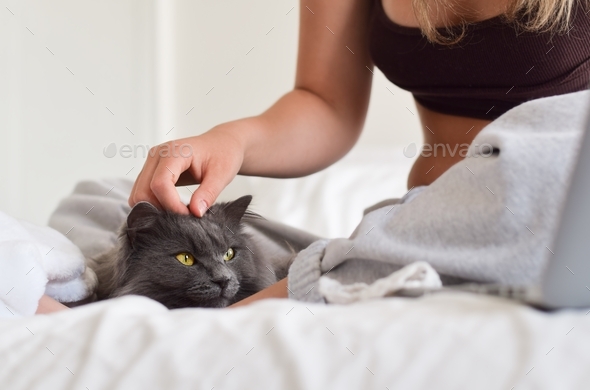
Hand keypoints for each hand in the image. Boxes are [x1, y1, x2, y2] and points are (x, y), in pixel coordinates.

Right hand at [129, 126, 244, 216]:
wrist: (222, 144)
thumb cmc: (223, 154)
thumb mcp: (222, 175)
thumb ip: (208, 193)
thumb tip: (196, 212)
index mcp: (174, 152)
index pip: (160, 184)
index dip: (171, 205)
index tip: (189, 215)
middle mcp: (157, 155)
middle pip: (144, 191)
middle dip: (161, 209)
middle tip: (183, 217)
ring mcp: (152, 163)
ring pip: (140, 194)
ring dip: (156, 208)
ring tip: (180, 212)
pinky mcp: (151, 171)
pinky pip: (143, 192)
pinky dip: (154, 204)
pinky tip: (173, 207)